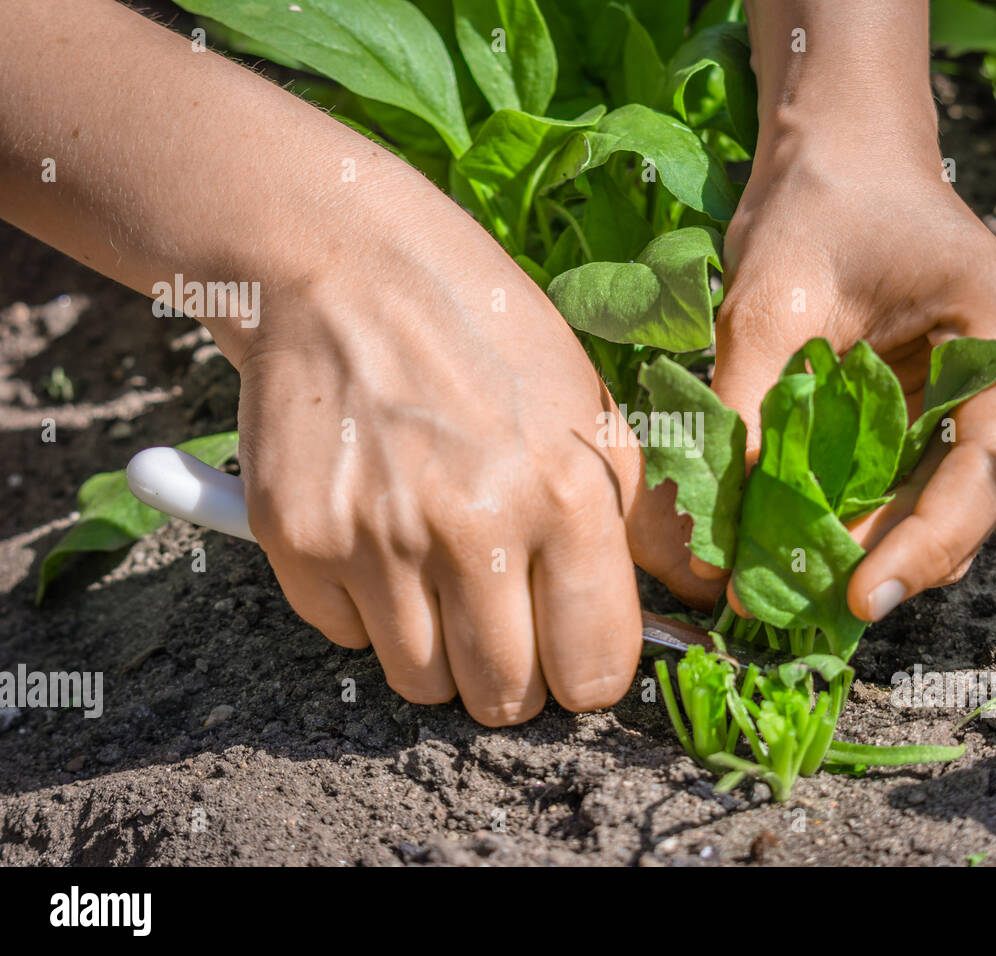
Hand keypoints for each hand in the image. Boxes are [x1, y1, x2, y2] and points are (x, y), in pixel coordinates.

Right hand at [237, 214, 654, 724]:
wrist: (344, 262)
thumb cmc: (482, 330)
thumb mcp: (590, 405)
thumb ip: (639, 518)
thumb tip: (690, 596)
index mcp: (569, 494)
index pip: (594, 669)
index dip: (586, 675)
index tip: (571, 657)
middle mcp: (476, 527)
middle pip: (503, 698)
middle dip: (511, 676)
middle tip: (501, 619)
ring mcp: (379, 537)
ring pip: (420, 684)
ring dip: (436, 650)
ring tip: (436, 569)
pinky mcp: (298, 537)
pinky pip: (344, 637)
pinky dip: (363, 608)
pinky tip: (374, 532)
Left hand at [640, 146, 995, 621]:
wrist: (839, 154)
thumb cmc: (816, 203)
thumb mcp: (769, 302)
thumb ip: (747, 408)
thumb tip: (714, 533)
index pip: (986, 466)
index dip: (927, 545)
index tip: (861, 598)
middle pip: (967, 498)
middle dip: (884, 558)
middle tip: (794, 602)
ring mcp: (991, 395)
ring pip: (939, 500)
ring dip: (868, 546)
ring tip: (785, 585)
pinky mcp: (948, 408)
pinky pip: (912, 479)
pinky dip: (861, 516)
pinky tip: (800, 543)